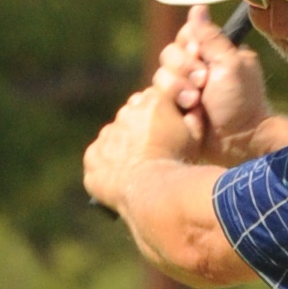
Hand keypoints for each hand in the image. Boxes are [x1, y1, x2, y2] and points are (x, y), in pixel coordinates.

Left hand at [83, 81, 200, 212]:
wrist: (154, 191)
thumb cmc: (178, 162)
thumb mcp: (195, 136)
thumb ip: (191, 116)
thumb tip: (188, 107)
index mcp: (152, 102)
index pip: (155, 97)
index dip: (162, 111)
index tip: (167, 126)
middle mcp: (126, 113)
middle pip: (132, 113)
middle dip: (141, 125)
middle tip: (153, 147)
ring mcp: (107, 134)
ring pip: (114, 134)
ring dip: (123, 143)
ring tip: (137, 165)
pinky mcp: (92, 156)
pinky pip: (99, 155)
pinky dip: (107, 162)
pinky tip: (120, 175)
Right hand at [154, 4, 274, 165]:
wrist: (238, 141)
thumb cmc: (241, 102)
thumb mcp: (230, 64)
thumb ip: (211, 37)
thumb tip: (198, 8)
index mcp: (212, 54)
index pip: (186, 36)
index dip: (189, 47)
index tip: (202, 58)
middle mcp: (195, 69)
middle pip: (169, 55)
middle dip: (183, 70)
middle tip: (202, 84)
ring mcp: (183, 89)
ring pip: (160, 76)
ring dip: (176, 89)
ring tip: (194, 104)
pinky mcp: (174, 108)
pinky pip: (156, 97)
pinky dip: (168, 103)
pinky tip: (184, 112)